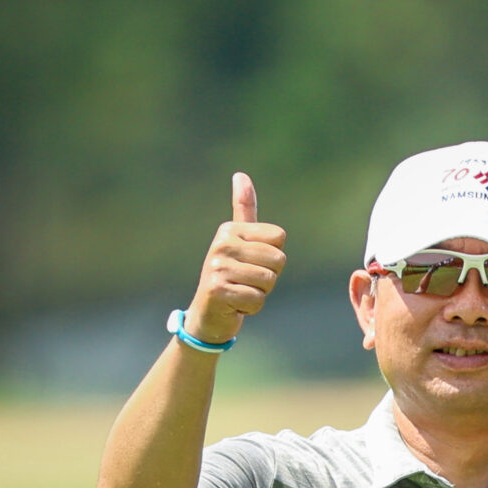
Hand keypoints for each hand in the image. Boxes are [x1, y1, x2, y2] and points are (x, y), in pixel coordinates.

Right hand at [185, 173, 286, 345]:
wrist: (208, 313)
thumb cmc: (232, 275)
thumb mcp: (239, 240)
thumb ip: (244, 209)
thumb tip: (240, 174)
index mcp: (230, 229)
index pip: (280, 238)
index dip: (273, 258)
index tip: (251, 263)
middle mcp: (221, 244)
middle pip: (278, 259)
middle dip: (269, 277)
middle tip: (246, 280)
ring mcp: (217, 267)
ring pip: (269, 281)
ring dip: (260, 293)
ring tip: (240, 291)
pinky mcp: (217, 290)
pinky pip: (258, 299)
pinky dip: (251, 307)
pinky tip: (234, 304)